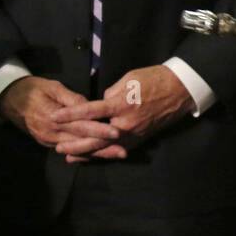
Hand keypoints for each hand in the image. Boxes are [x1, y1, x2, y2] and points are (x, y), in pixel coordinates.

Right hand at [0, 76, 119, 154]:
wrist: (10, 99)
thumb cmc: (34, 89)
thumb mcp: (52, 87)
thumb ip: (70, 98)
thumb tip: (88, 105)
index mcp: (53, 117)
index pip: (81, 125)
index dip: (99, 129)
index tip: (116, 132)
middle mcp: (51, 133)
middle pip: (81, 142)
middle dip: (103, 147)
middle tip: (123, 151)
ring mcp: (49, 140)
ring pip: (76, 149)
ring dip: (97, 153)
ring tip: (117, 154)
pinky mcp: (47, 142)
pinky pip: (69, 149)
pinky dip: (84, 153)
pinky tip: (99, 154)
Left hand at [51, 65, 193, 162]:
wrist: (180, 89)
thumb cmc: (154, 79)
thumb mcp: (130, 78)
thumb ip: (111, 92)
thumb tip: (101, 102)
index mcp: (121, 104)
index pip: (90, 111)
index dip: (70, 115)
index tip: (55, 117)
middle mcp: (125, 123)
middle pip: (94, 138)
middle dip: (75, 143)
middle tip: (58, 147)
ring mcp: (134, 134)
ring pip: (106, 148)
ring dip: (87, 153)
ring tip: (69, 157)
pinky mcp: (140, 139)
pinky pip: (118, 150)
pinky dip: (104, 154)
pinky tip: (94, 157)